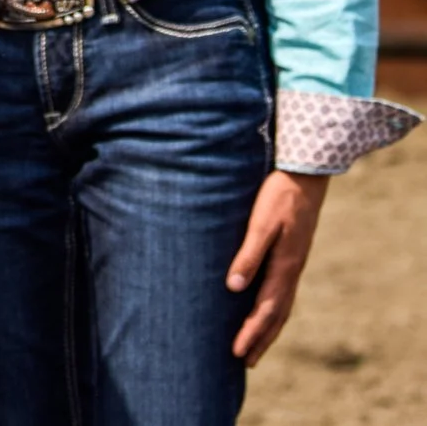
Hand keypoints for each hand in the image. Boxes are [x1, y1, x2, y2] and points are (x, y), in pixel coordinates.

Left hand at [230, 169, 328, 365]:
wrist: (305, 177)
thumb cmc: (278, 197)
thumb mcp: (261, 224)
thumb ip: (249, 255)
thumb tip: (234, 288)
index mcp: (285, 267)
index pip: (266, 310)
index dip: (251, 333)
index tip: (237, 353)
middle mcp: (292, 271)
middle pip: (276, 315)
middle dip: (261, 339)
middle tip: (245, 362)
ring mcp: (294, 265)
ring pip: (282, 306)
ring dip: (268, 328)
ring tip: (255, 346)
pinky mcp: (292, 256)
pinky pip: (283, 292)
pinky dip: (274, 310)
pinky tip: (265, 312)